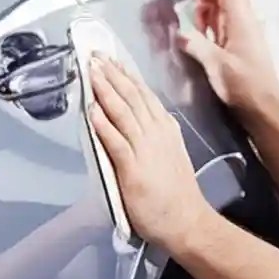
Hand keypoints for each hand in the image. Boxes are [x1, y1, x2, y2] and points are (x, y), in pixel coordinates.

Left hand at [88, 54, 211, 250]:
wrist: (187, 222)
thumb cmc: (177, 195)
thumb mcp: (171, 154)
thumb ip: (159, 137)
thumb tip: (147, 119)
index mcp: (166, 129)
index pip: (144, 95)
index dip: (126, 76)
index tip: (112, 60)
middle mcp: (156, 134)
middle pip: (132, 96)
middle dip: (113, 74)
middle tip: (95, 56)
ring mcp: (145, 150)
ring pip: (123, 112)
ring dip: (106, 90)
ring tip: (92, 72)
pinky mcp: (133, 170)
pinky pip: (115, 142)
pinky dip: (103, 124)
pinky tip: (91, 110)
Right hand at [178, 0, 278, 125]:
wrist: (265, 110)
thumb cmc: (246, 88)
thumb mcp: (215, 65)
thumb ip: (196, 45)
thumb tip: (181, 35)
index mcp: (242, 19)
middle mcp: (245, 20)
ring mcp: (243, 31)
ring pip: (222, 5)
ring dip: (204, 4)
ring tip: (188, 16)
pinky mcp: (239, 44)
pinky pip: (222, 22)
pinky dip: (208, 20)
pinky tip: (197, 31)